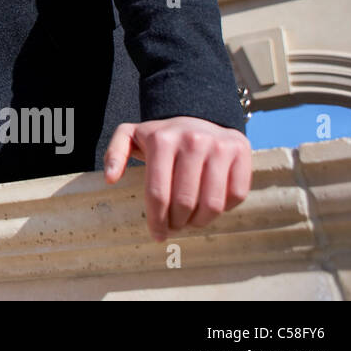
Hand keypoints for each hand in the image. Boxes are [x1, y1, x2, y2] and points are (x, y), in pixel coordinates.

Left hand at [104, 115, 252, 240]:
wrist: (199, 115)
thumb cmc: (162, 136)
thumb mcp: (131, 136)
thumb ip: (115, 153)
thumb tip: (110, 178)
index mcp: (162, 140)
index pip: (158, 193)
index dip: (157, 221)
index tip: (157, 235)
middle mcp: (192, 140)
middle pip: (185, 202)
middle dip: (177, 223)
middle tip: (175, 227)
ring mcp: (220, 145)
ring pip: (212, 203)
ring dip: (200, 222)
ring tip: (191, 221)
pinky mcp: (241, 151)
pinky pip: (236, 195)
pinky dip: (223, 208)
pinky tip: (210, 205)